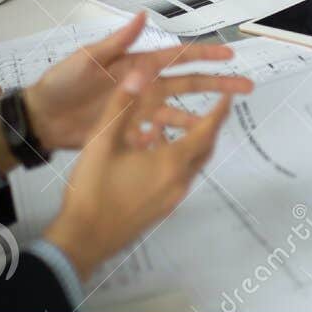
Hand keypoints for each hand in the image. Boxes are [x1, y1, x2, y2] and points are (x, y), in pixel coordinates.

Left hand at [24, 12, 251, 150]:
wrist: (42, 118)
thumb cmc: (61, 83)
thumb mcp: (87, 59)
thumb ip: (118, 41)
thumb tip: (143, 15)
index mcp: (137, 64)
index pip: (178, 56)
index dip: (205, 54)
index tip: (229, 53)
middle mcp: (144, 85)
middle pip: (189, 84)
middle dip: (218, 84)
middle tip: (246, 87)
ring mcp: (138, 109)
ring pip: (179, 111)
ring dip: (200, 116)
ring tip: (221, 123)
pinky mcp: (130, 131)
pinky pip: (158, 135)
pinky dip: (172, 139)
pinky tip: (187, 146)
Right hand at [42, 74, 234, 281]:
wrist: (82, 239)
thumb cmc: (92, 188)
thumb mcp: (102, 140)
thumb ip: (122, 103)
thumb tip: (140, 72)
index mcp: (171, 162)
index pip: (207, 130)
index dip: (220, 111)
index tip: (228, 95)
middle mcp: (179, 181)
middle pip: (205, 149)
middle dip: (209, 126)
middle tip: (208, 107)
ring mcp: (172, 199)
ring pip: (191, 164)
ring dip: (187, 143)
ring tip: (165, 124)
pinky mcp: (162, 210)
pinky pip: (178, 178)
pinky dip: (174, 159)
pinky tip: (148, 151)